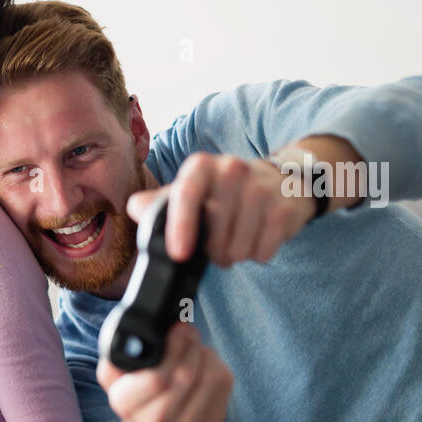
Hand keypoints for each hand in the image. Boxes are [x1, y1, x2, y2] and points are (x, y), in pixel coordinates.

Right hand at [97, 322, 232, 421]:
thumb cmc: (138, 409)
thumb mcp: (115, 385)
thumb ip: (115, 361)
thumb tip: (131, 335)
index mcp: (126, 405)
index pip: (156, 377)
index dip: (173, 347)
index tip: (176, 328)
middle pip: (185, 375)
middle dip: (189, 345)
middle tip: (187, 331)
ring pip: (208, 377)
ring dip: (204, 354)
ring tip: (195, 346)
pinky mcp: (214, 421)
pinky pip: (222, 385)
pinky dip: (216, 366)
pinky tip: (205, 363)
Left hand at [126, 152, 311, 267]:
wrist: (279, 181)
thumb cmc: (223, 193)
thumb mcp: (189, 192)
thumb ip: (159, 203)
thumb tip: (136, 206)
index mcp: (201, 166)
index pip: (186, 194)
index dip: (181, 227)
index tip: (179, 255)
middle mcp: (233, 169)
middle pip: (214, 235)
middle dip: (212, 252)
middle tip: (217, 244)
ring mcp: (263, 188)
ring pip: (239, 249)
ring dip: (234, 255)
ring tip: (236, 240)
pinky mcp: (286, 208)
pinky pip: (262, 252)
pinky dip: (257, 254)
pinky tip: (257, 237)